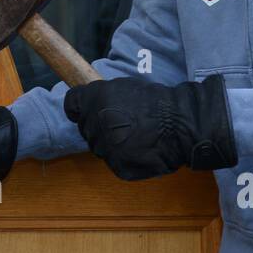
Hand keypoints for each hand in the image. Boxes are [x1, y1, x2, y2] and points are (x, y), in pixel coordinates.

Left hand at [63, 74, 237, 180]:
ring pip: (100, 147)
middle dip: (100, 127)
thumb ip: (100, 96)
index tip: (83, 112)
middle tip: (124, 124)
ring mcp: (105, 147)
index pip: (71, 104)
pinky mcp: (118, 166)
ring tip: (136, 136)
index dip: (79, 108)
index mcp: (94, 98)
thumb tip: (86, 106)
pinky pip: (115, 163)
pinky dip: (126, 159)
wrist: (181, 123)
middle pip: (86, 128)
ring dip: (112, 143)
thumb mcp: (124, 86)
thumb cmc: (156, 102)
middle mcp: (94, 122)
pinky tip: (141, 149)